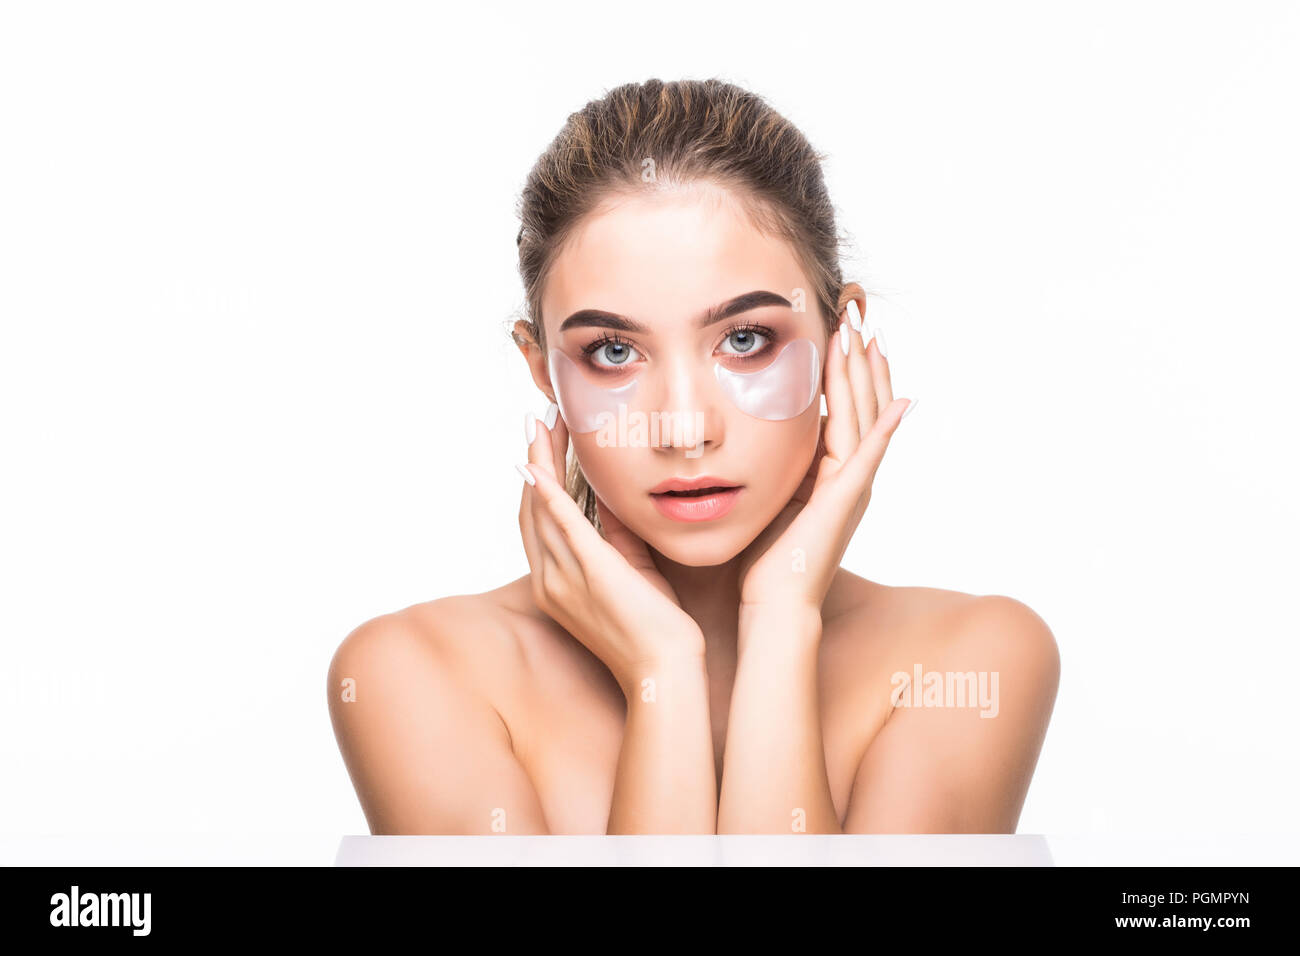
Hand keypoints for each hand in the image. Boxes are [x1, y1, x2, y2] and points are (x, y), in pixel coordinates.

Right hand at [517, 407, 704, 693]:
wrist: (664, 672)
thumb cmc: (653, 630)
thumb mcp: (631, 573)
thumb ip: (616, 537)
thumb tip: (612, 499)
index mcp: (554, 583)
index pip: (537, 519)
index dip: (537, 477)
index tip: (544, 440)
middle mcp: (549, 580)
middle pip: (530, 507)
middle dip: (534, 458)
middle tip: (539, 417)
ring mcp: (565, 578)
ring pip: (540, 509)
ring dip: (540, 461)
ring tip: (542, 423)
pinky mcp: (592, 573)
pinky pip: (563, 527)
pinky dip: (549, 494)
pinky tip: (540, 466)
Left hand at [735, 303, 913, 613]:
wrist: (773, 605)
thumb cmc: (763, 559)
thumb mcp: (768, 494)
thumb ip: (770, 464)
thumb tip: (746, 434)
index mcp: (830, 474)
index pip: (843, 408)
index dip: (844, 369)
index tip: (839, 328)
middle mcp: (850, 477)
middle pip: (863, 404)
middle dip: (860, 358)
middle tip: (859, 313)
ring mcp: (853, 489)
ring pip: (867, 419)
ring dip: (867, 376)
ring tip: (865, 335)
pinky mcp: (847, 502)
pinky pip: (869, 458)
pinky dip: (886, 429)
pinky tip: (902, 402)